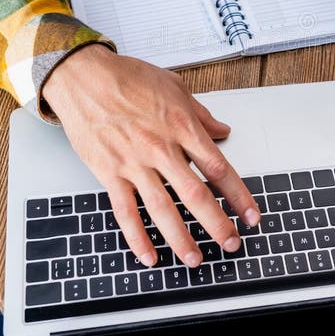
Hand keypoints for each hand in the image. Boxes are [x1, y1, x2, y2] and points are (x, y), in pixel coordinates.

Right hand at [42, 45, 260, 267]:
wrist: (83, 76)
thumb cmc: (127, 77)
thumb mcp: (174, 87)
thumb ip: (200, 114)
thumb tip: (222, 131)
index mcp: (182, 126)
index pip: (218, 168)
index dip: (238, 196)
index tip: (250, 215)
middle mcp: (161, 148)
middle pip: (196, 195)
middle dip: (217, 224)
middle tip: (231, 244)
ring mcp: (134, 163)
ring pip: (163, 209)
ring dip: (181, 239)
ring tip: (195, 259)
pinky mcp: (109, 173)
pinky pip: (125, 212)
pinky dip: (137, 237)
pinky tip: (149, 255)